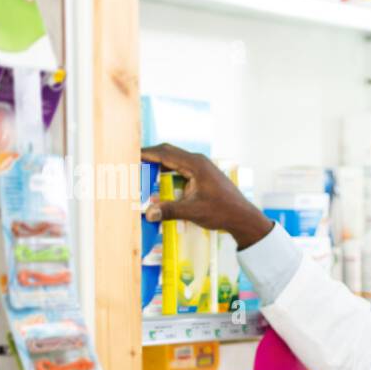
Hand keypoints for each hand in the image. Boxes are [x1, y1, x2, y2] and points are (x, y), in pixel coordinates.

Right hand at [141, 143, 273, 248]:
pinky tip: (158, 182)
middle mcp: (198, 161)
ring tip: (141, 172)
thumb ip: (169, 210)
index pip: (165, 153)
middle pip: (168, 152)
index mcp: (195, 164)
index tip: (128, 154)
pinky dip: (167, 172)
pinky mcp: (202, 174)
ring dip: (158, 165)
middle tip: (130, 163)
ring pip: (174, 160)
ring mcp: (201, 166)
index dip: (145, 153)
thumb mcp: (193, 211)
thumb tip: (148, 213)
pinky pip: (180, 168)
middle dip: (149, 157)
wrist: (243, 217)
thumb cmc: (222, 211)